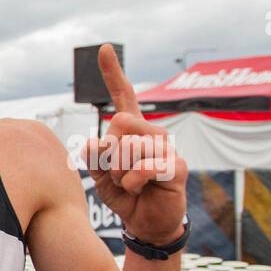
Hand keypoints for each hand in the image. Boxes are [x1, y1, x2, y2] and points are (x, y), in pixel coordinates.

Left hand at [81, 44, 187, 244]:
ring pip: (127, 150)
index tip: (103, 48)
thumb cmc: (124, 195)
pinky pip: (143, 167)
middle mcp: (151, 132)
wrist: (146, 221)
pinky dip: (132, 183)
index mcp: (133, 130)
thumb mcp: (100, 176)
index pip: (124, 96)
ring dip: (119, 175)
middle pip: (117, 126)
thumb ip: (95, 157)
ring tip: (130, 185)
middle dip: (109, 157)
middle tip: (118, 174)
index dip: (113, 73)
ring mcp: (166, 147)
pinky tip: (140, 189)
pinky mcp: (176, 166)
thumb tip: (96, 142)